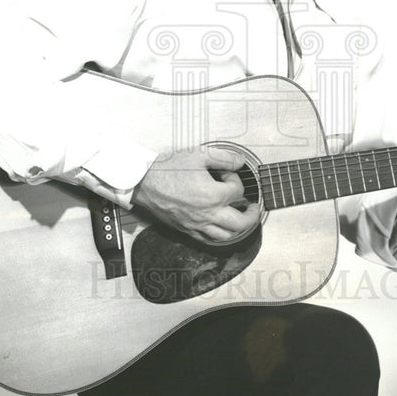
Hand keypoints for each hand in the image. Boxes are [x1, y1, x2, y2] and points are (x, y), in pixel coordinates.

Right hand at [131, 145, 259, 243]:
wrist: (142, 182)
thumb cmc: (167, 168)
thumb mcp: (199, 154)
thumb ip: (224, 158)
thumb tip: (240, 162)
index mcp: (212, 196)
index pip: (237, 191)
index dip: (235, 179)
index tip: (226, 174)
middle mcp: (207, 214)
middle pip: (241, 223)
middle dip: (252, 214)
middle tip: (254, 207)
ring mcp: (196, 225)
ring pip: (226, 236)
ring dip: (238, 228)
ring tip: (241, 218)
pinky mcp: (186, 230)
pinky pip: (208, 240)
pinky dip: (219, 235)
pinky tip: (220, 226)